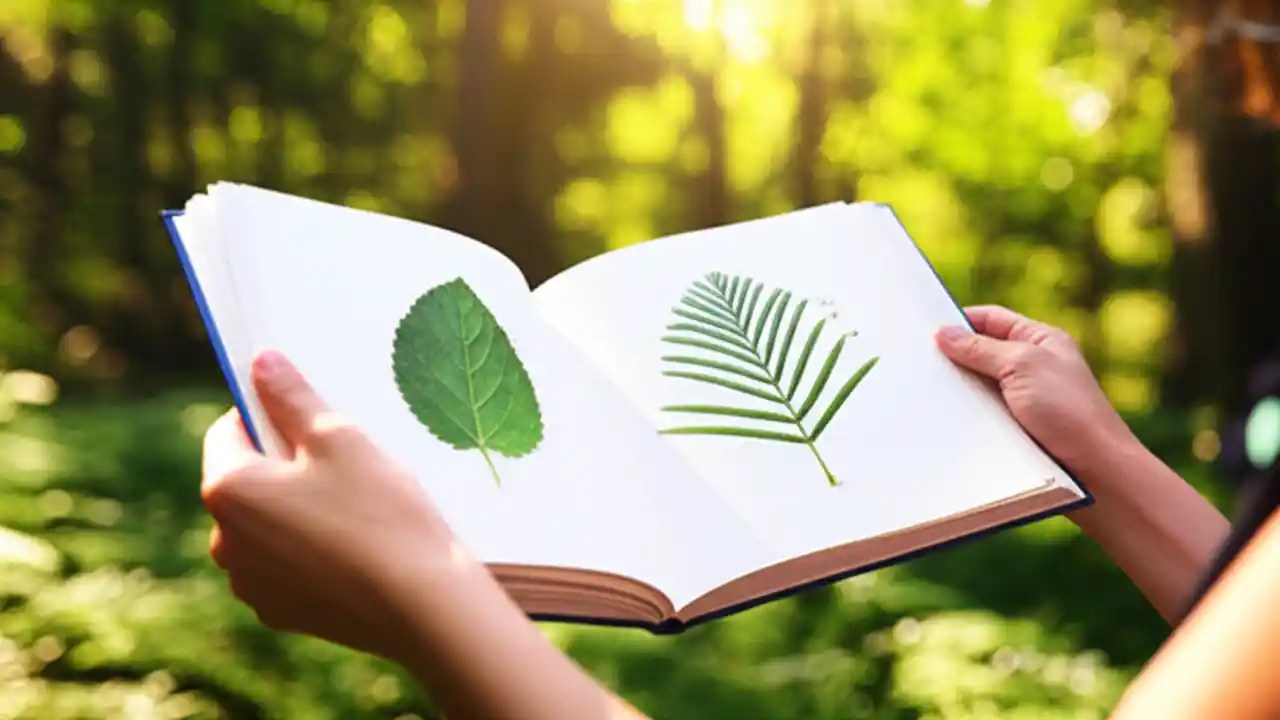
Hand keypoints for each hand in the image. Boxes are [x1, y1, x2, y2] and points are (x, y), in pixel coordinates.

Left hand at [202, 350, 457, 662]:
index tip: (312, 417)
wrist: (421, 605)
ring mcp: (249, 583)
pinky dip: (310, 549)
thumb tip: (260, 361)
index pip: (227, 430)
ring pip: (266, 524)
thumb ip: (292, 396)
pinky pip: (284, 564)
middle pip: (246, 480)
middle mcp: (224, 540)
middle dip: (285, 465)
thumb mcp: (340, 438)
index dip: (268, 414)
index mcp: (228, 489)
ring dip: (297, 508)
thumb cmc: (381, 512)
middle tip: (345, 462)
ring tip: (356, 508)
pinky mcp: (280, 611)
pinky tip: (356, 546)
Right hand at [933, 305, 1136, 475]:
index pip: (991, 319)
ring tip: (926, 393)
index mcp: (1041, 341)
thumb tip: (944, 333)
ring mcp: (1024, 400)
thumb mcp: (1022, 366)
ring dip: (958, 391)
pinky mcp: (1016, 430)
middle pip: (982, 353)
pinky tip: (944, 421)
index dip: (959, 321)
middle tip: (918, 363)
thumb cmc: (1070, 411)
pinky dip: (965, 417)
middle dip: (953, 358)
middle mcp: (1033, 367)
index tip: (925, 331)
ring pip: (979, 388)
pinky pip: (982, 417)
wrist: (1097, 471)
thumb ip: (981, 348)